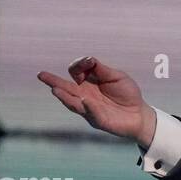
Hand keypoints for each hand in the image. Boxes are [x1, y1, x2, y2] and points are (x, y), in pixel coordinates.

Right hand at [36, 57, 154, 144]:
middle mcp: (84, 95)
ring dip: (64, 96)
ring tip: (54, 89)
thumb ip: (101, 68)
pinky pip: (91, 113)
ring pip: (73, 102)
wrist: (139, 114)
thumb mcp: (116, 75)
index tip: (89, 63)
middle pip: (66, 87)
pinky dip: (88, 107)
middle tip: (41, 75)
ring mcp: (89, 108)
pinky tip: (84, 100)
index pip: (75, 71)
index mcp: (88, 82)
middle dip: (54, 81)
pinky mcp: (98, 120)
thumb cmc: (127, 93)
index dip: (79, 65)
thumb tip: (88, 60)